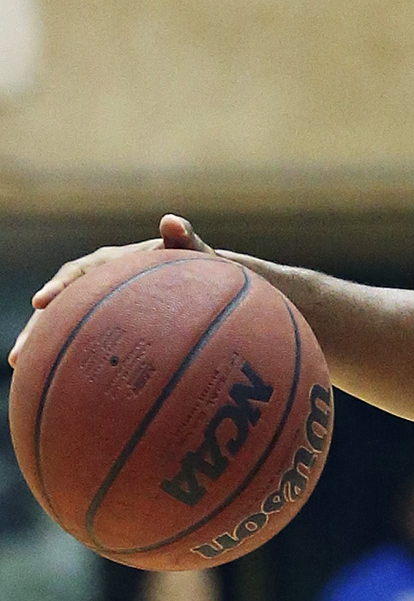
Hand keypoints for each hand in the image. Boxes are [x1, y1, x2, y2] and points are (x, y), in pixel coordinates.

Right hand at [10, 215, 213, 366]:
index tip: (42, 302)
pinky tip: (51, 378)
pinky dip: (66, 354)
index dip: (59, 286)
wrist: (205, 283)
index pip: (79, 272)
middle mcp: (97, 281)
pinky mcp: (105, 324)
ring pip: (62, 323)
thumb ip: (184, 238)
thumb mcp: (192, 252)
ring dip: (41, 344)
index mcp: (111, 262)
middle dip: (37, 326)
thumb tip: (173, 222)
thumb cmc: (197, 265)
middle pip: (59, 304)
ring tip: (20, 366)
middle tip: (21, 352)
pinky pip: (81, 338)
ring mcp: (99, 303)